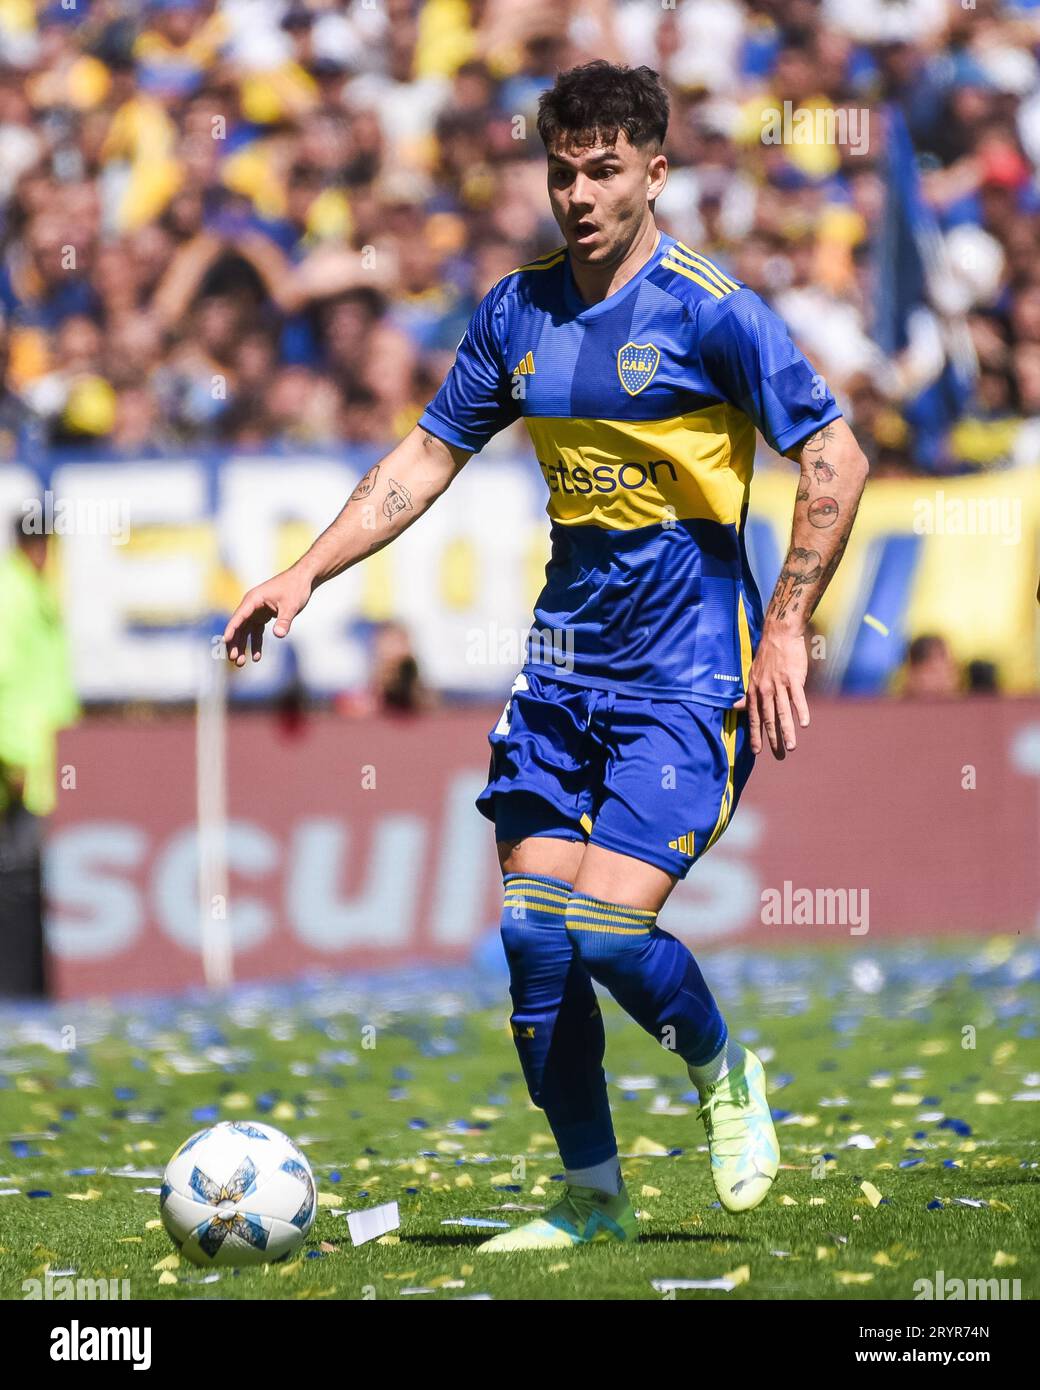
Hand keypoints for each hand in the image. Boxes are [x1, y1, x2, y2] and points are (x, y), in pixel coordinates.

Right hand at [222, 564, 313, 666]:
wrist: (303, 579)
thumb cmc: (296, 588)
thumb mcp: (291, 605)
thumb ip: (284, 620)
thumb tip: (279, 635)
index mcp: (253, 599)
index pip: (239, 616)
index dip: (231, 629)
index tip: (225, 641)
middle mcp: (251, 605)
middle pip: (239, 626)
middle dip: (235, 643)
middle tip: (234, 659)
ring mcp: (256, 610)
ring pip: (245, 631)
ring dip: (243, 646)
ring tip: (241, 663)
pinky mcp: (263, 615)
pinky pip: (256, 631)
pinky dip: (256, 643)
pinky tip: (256, 657)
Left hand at [736, 627, 809, 759]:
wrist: (779, 634)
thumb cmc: (766, 655)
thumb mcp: (751, 675)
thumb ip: (746, 694)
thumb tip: (734, 706)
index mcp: (754, 690)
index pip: (753, 717)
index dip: (754, 734)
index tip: (756, 751)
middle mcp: (765, 689)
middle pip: (768, 718)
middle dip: (772, 739)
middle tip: (778, 756)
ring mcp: (780, 684)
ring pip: (783, 712)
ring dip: (787, 731)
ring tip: (791, 747)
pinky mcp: (794, 678)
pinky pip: (798, 698)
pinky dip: (801, 711)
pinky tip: (804, 724)